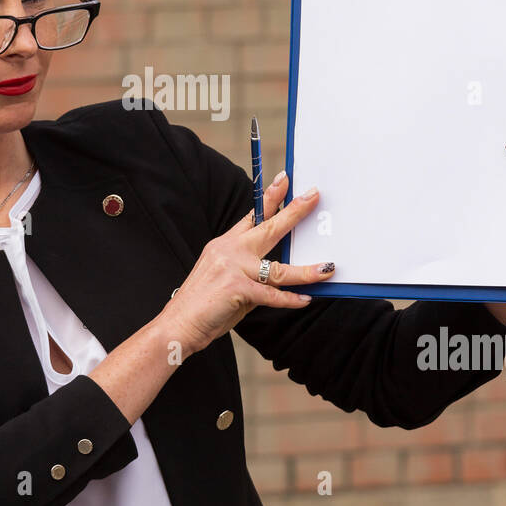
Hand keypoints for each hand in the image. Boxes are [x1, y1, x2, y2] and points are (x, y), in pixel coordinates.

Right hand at [166, 173, 332, 355]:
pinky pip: (272, 295)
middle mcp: (229, 250)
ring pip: (278, 267)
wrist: (178, 324)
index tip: (283, 180)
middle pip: (268, 227)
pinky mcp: (237, 289)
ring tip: (327, 268)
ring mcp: (232, 268)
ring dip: (306, 270)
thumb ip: (248, 270)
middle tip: (313, 196)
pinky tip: (305, 300)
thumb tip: (279, 274)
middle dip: (294, 212)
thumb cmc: (203, 304)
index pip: (250, 216)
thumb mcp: (224, 277)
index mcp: (224, 244)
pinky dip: (290, 300)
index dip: (269, 197)